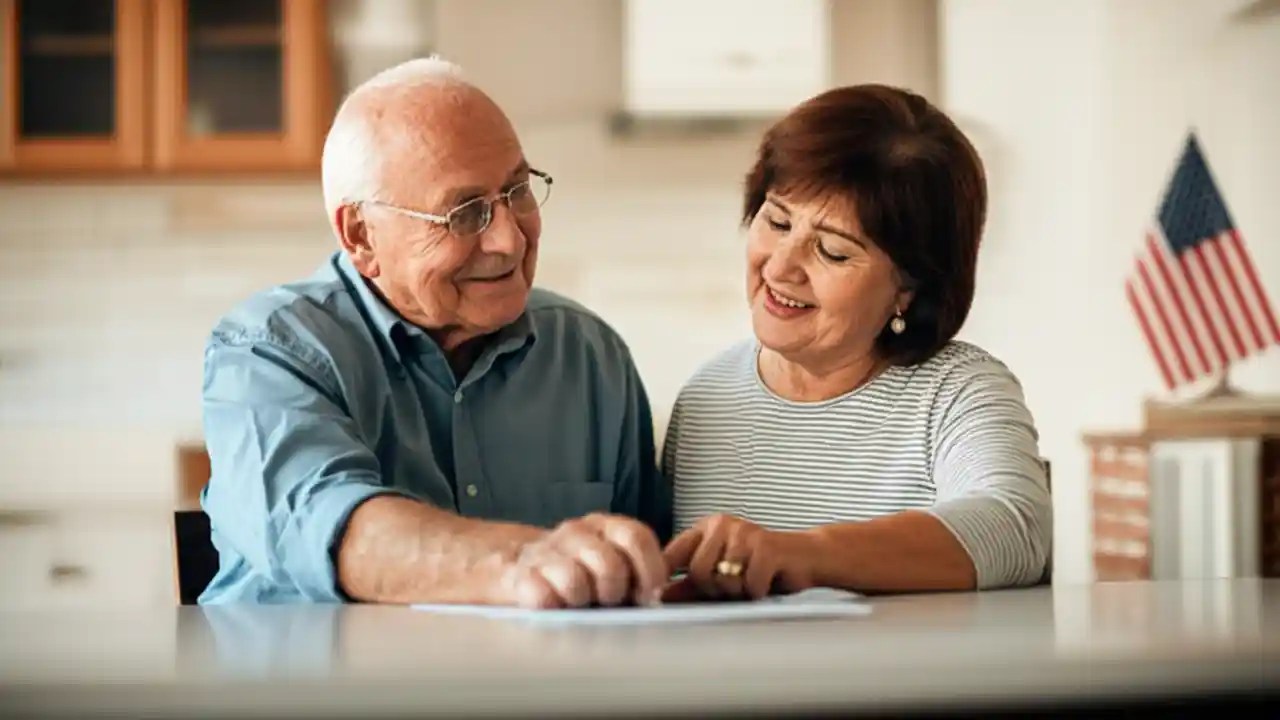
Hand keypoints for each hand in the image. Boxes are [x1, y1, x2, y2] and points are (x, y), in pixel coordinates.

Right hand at [502, 513, 667, 608]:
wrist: (518, 565)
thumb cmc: (578, 570)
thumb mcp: (613, 561)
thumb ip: (639, 571)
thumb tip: (659, 596)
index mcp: (605, 527)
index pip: (636, 537)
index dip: (649, 569)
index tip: (650, 594)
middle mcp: (577, 533)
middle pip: (610, 565)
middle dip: (614, 592)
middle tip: (608, 600)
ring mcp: (547, 551)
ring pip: (576, 582)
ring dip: (582, 601)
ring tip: (578, 603)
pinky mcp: (521, 575)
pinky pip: (543, 598)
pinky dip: (553, 607)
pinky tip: (555, 604)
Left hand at [662, 514, 814, 600]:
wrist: (806, 556)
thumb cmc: (761, 568)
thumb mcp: (720, 575)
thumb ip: (690, 584)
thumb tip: (658, 597)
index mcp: (706, 529)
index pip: (673, 552)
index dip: (664, 576)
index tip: (658, 597)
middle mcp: (722, 525)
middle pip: (698, 571)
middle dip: (714, 589)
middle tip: (733, 587)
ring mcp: (745, 533)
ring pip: (724, 579)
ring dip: (739, 591)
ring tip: (752, 581)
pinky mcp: (767, 547)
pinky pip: (750, 584)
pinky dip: (758, 591)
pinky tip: (767, 581)